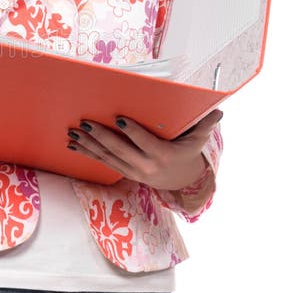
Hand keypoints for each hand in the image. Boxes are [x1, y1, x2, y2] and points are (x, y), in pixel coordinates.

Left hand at [66, 110, 222, 190]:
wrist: (181, 182)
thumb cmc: (188, 153)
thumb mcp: (198, 141)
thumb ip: (205, 126)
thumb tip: (219, 111)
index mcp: (162, 156)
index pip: (145, 142)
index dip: (132, 132)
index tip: (118, 119)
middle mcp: (145, 166)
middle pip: (120, 150)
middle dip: (101, 137)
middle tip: (85, 123)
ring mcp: (133, 171)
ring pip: (107, 157)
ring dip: (88, 145)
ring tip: (72, 132)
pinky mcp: (124, 172)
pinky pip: (103, 161)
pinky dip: (87, 152)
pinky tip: (73, 144)